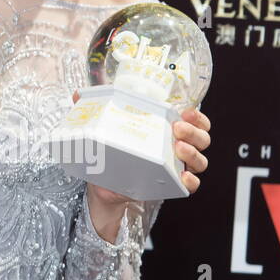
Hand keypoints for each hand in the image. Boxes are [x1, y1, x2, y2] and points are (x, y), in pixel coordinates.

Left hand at [70, 90, 211, 203]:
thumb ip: (95, 110)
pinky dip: (191, 181)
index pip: (195, 120)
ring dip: (193, 153)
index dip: (197, 115)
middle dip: (194, 132)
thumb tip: (77, 95)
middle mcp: (178, 147)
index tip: (186, 111)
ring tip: (177, 148)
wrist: (103, 183)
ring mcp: (176, 167)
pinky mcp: (170, 185)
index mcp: (167, 129)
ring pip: (200, 161)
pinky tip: (183, 176)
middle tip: (177, 128)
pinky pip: (191, 185)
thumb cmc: (113, 150)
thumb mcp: (107, 128)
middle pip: (202, 138)